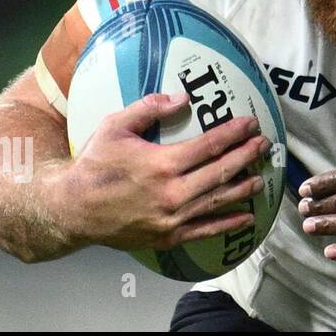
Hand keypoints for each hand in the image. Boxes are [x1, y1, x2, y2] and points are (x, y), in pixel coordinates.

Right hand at [55, 92, 269, 250]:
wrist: (71, 210)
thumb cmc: (94, 164)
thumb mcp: (115, 127)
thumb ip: (149, 108)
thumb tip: (183, 98)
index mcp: (163, 164)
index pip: (210, 145)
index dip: (235, 133)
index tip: (252, 123)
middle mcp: (172, 193)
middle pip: (222, 172)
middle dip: (247, 156)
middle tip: (264, 144)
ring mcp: (172, 219)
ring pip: (218, 201)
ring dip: (244, 188)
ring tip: (261, 176)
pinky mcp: (168, 237)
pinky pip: (205, 231)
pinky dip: (229, 223)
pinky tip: (247, 217)